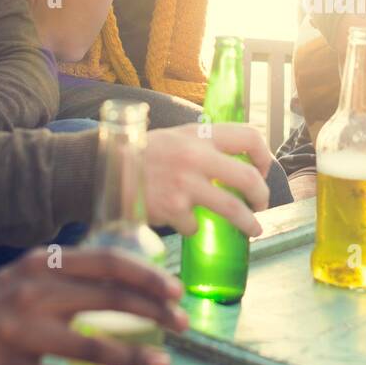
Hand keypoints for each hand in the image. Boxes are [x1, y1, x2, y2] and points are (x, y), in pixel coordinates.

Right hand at [0, 247, 187, 364]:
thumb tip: (124, 281)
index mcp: (40, 264)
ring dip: (134, 356)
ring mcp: (17, 331)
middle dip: (154, 312)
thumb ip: (66, 276)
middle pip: (109, 298)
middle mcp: (33, 291)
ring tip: (165, 364)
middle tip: (183, 324)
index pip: (107, 263)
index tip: (175, 290)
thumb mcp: (23, 275)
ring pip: (90, 344)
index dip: (146, 275)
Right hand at [142, 123, 271, 236]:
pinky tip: (186, 223)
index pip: (248, 137)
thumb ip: (202, 146)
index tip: (262, 170)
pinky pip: (196, 225)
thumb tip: (232, 163)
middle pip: (249, 178)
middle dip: (262, 195)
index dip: (264, 156)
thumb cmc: (140, 154)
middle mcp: (196, 157)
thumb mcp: (174, 137)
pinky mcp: (173, 209)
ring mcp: (186, 184)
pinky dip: (194, 227)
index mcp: (200, 135)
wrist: (101, 168)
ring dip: (248, 222)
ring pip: (233, 208)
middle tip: (261, 205)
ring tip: (253, 230)